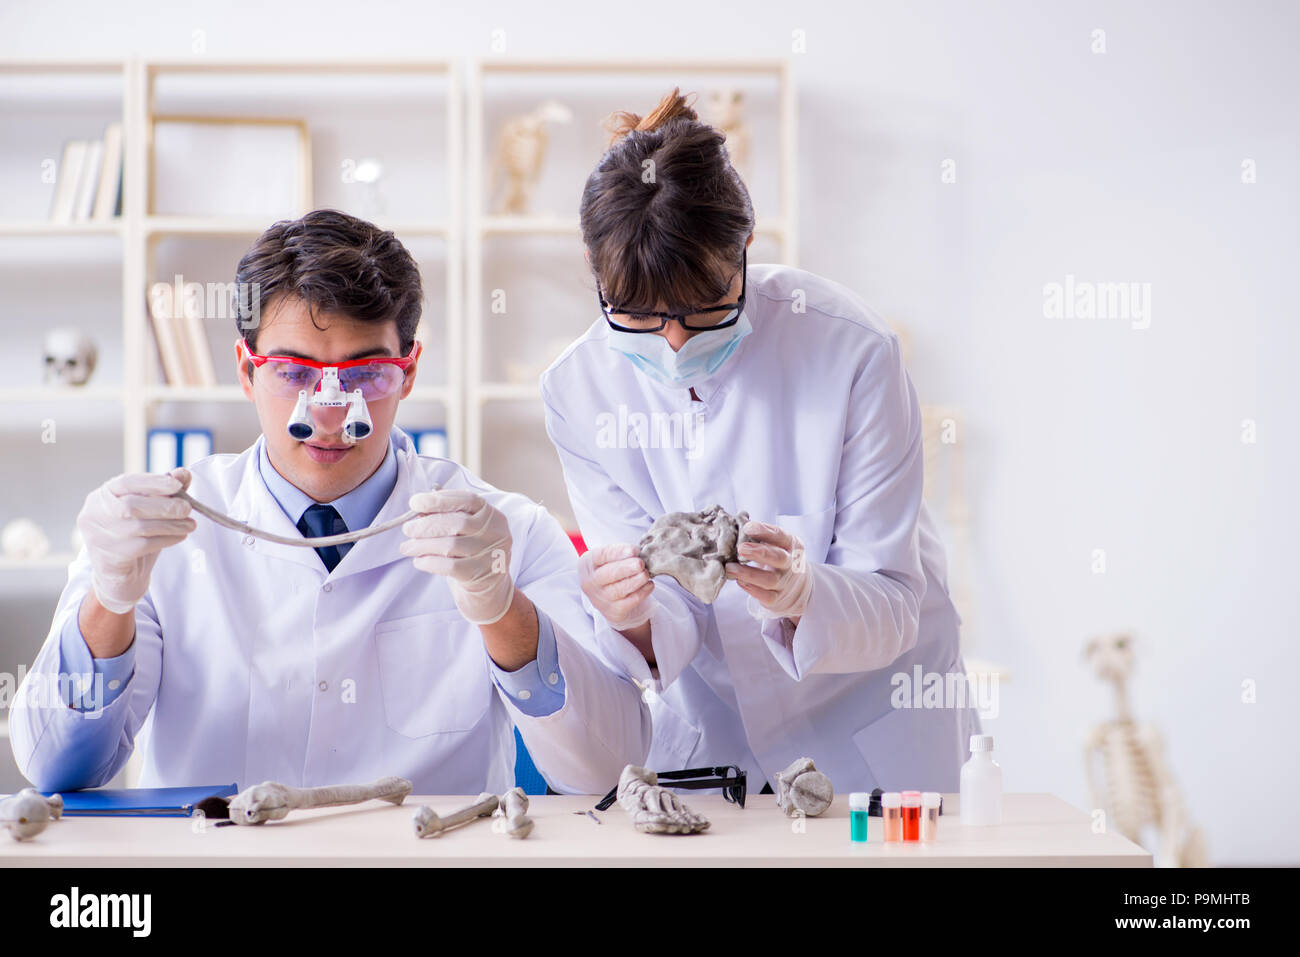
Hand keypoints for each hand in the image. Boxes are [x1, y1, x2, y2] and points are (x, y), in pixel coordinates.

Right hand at [77, 468, 194, 614]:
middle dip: (164, 505)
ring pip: (140, 527)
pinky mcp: (110, 557)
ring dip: (171, 524)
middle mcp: (94, 514)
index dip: (154, 482)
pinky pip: (144, 545)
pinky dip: (167, 539)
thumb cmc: (133, 536)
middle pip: (131, 505)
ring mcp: (99, 537)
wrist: (118, 575)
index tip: (178, 485)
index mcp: (101, 496)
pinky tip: (180, 536)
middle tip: (187, 508)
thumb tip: (183, 474)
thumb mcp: (146, 511)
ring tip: (190, 524)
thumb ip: (163, 492)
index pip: (126, 482)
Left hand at [400, 490, 514, 624]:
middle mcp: (495, 533)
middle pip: (457, 523)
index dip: (439, 500)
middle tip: (407, 529)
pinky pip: (448, 566)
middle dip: (426, 525)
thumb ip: (448, 517)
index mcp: (492, 516)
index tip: (415, 502)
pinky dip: (429, 562)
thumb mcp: (466, 532)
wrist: (489, 589)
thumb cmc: (472, 554)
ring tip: (407, 547)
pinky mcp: (480, 575)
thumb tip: (419, 512)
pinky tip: (419, 561)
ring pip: (450, 545)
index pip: (468, 500)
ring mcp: (490, 555)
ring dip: (422, 545)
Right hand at [579, 544, 654, 630]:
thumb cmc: (611, 571)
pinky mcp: (614, 611)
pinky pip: (630, 601)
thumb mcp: (609, 559)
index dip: (617, 552)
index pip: (599, 556)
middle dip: (626, 567)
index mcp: (587, 564)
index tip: (634, 550)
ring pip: (620, 589)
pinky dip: (642, 591)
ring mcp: (601, 599)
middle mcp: (590, 583)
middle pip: (607, 574)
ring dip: (637, 580)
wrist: (609, 598)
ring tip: (646, 573)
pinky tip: (649, 584)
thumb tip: (637, 552)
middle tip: (641, 563)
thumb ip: (620, 553)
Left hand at [726, 520, 812, 619]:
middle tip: (741, 549)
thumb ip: (760, 536)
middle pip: (778, 558)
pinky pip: (765, 596)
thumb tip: (735, 527)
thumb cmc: (778, 558)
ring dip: (748, 573)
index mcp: (793, 545)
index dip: (765, 531)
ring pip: (769, 579)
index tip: (747, 527)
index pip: (781, 536)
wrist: (796, 586)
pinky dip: (751, 589)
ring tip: (730, 568)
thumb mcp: (776, 544)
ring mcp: (786, 583)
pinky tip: (739, 581)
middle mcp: (791, 564)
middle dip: (759, 553)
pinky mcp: (778, 598)